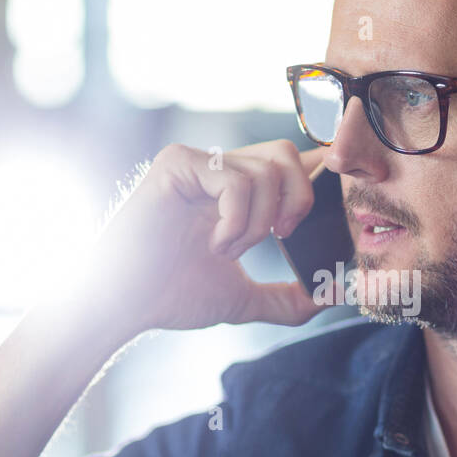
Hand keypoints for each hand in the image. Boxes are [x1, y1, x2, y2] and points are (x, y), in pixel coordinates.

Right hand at [82, 139, 327, 334]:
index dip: (319, 173)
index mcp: (234, 191)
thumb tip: (328, 297)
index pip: (290, 162)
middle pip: (287, 153)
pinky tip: (213, 243)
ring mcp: (195, 162)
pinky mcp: (176, 164)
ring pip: (265, 170)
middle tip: (282, 235)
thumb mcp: (241, 300)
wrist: (124, 304)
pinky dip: (234, 220)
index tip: (332, 205)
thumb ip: (284, 299)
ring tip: (226, 249)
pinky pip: (233, 179)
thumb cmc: (171, 296)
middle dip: (299, 198)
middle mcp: (216, 168)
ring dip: (256, 224)